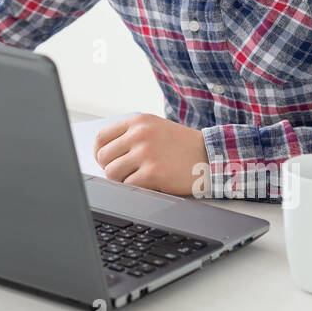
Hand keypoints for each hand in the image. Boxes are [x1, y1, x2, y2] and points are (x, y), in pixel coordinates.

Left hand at [94, 113, 208, 196]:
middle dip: (111, 168)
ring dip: (122, 180)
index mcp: (138, 122)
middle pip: (104, 157)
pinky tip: (148, 183)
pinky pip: (128, 185)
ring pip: (112, 173)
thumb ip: (130, 135)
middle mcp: (140, 135)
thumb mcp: (155, 128)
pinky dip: (135, 188)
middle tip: (125, 173)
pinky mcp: (153, 173)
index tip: (106, 161)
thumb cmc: (181, 146)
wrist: (211, 156)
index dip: (100, 153)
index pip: (102, 137)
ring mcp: (146, 153)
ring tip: (138, 178)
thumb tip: (102, 153)